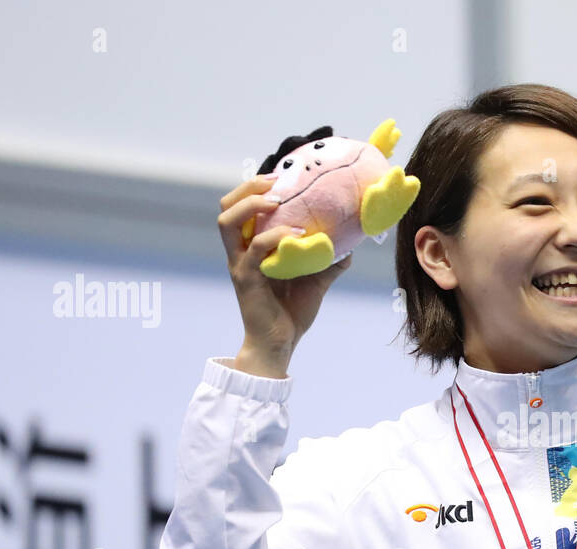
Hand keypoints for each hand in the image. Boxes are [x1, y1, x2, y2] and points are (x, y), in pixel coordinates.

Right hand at [217, 174, 352, 368]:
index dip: (255, 187)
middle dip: (247, 187)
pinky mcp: (246, 279)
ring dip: (251, 204)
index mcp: (250, 247)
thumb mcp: (315, 281)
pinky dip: (275, 237)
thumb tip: (350, 246)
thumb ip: (328, 262)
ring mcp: (240, 264)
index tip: (281, 175)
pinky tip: (298, 235)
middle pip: (226, 206)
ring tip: (276, 199)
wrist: (280, 344)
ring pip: (227, 221)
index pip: (242, 207)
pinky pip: (255, 249)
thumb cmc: (292, 313)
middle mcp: (239, 252)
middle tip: (275, 180)